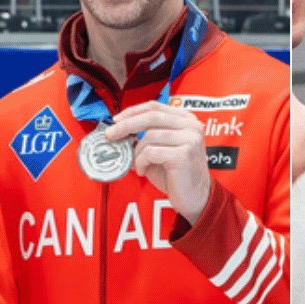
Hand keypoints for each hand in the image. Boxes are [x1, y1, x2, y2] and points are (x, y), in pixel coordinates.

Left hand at [105, 100, 211, 222]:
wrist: (194, 197)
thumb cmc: (175, 174)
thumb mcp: (157, 151)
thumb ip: (142, 139)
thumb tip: (116, 132)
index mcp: (186, 119)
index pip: (155, 106)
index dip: (132, 111)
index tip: (116, 120)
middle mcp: (191, 126)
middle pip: (151, 116)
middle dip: (126, 125)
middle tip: (110, 134)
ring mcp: (190, 139)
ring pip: (149, 136)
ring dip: (136, 152)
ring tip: (137, 164)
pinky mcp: (184, 154)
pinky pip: (151, 152)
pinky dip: (141, 162)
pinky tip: (144, 171)